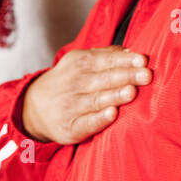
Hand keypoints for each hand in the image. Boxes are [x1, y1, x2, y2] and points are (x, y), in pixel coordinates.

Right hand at [21, 46, 151, 144]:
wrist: (33, 108)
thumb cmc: (69, 82)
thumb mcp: (80, 62)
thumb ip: (107, 56)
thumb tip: (133, 52)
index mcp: (80, 63)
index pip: (106, 60)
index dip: (125, 61)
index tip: (143, 61)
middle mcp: (75, 83)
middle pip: (104, 79)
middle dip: (126, 76)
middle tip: (147, 75)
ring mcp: (71, 106)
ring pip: (97, 100)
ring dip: (115, 96)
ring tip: (131, 92)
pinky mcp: (70, 127)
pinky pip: (87, 123)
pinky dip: (99, 119)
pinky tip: (112, 114)